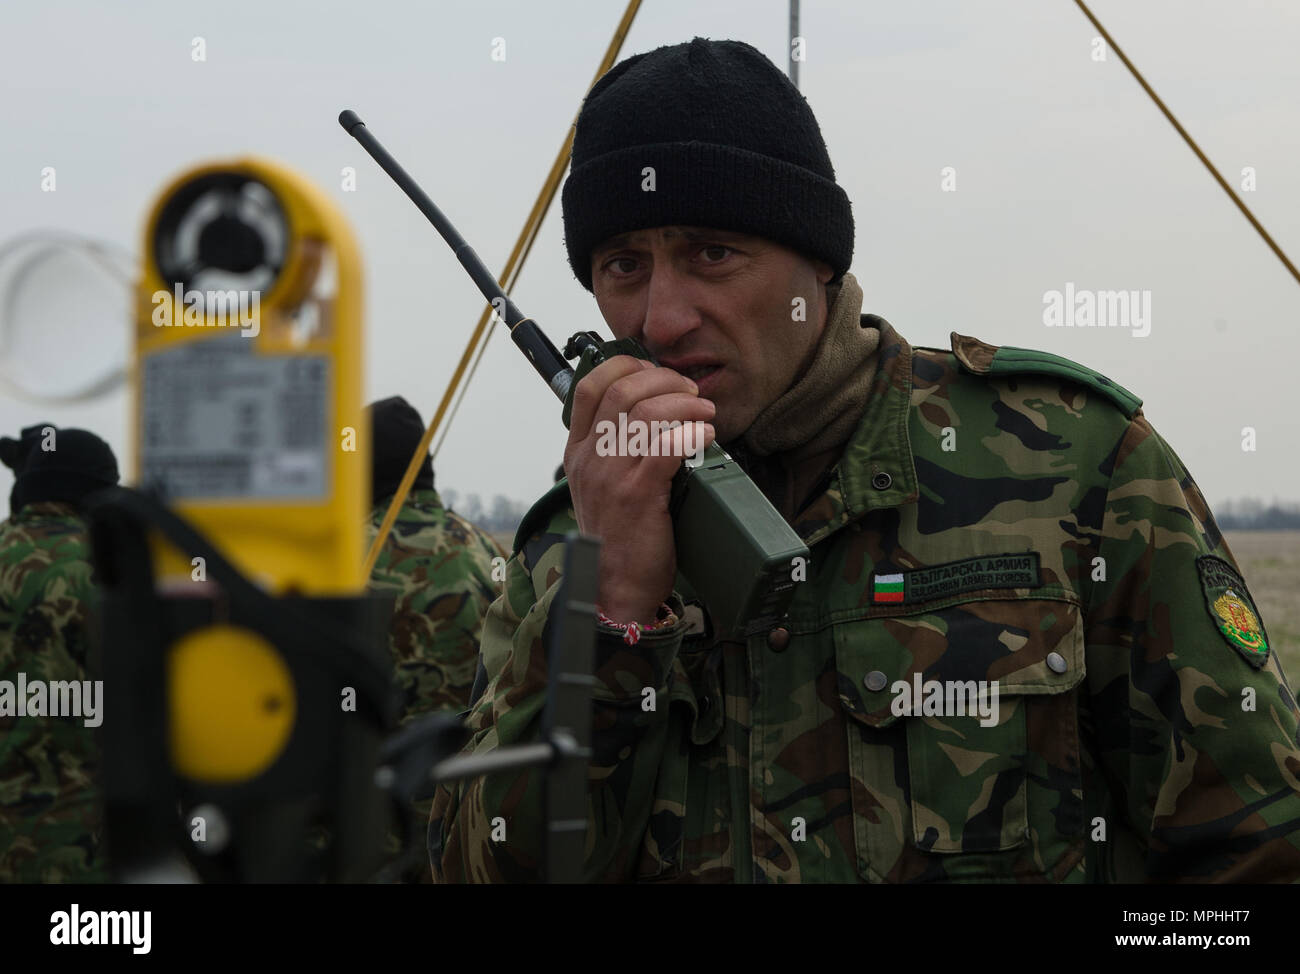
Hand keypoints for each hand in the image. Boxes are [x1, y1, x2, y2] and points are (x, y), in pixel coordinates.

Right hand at [562, 356, 715, 624]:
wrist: (614, 588)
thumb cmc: (617, 539)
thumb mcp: (600, 488)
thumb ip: (615, 452)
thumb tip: (657, 416)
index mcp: (578, 452)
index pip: (590, 387)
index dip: (626, 367)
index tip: (655, 372)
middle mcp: (589, 459)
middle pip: (622, 391)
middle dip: (664, 381)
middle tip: (691, 392)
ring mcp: (611, 476)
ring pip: (647, 413)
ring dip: (685, 405)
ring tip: (706, 413)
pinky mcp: (638, 495)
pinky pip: (667, 447)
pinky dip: (692, 433)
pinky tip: (706, 435)